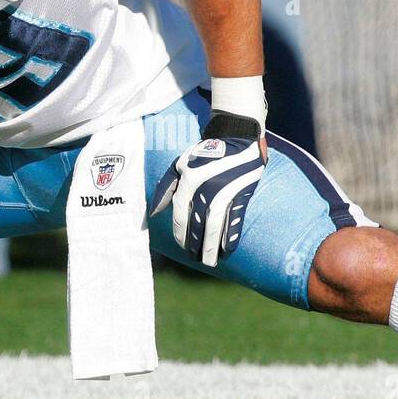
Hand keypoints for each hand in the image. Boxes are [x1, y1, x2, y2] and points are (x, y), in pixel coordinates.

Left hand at [149, 111, 266, 266]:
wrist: (237, 137)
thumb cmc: (205, 152)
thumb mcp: (180, 164)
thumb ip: (165, 187)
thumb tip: (155, 213)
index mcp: (188, 179)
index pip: (181, 212)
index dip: (181, 232)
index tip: (182, 246)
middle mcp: (205, 186)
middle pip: (198, 223)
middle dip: (195, 244)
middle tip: (196, 258)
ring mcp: (225, 190)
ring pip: (216, 224)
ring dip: (211, 246)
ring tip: (209, 261)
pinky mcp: (242, 193)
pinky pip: (235, 218)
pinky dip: (231, 235)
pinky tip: (227, 249)